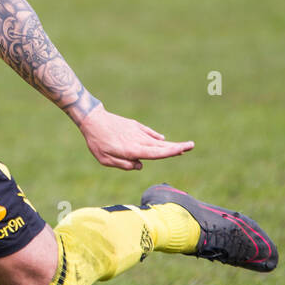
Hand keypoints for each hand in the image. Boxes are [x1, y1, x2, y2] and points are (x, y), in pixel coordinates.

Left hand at [79, 104, 193, 170]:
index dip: (171, 152)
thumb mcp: (105, 160)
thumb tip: (140, 165)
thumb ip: (124, 165)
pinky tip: (162, 140)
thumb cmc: (97, 142)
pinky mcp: (134, 126)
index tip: (183, 150)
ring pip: (156, 140)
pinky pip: (148, 133)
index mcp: (132, 150)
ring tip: (181, 146)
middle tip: (192, 145)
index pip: (156, 153)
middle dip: (177, 147)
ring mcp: (137, 132)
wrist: (92, 120)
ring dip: (169, 144)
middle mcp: (138, 140)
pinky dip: (155, 137)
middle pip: (161, 146)